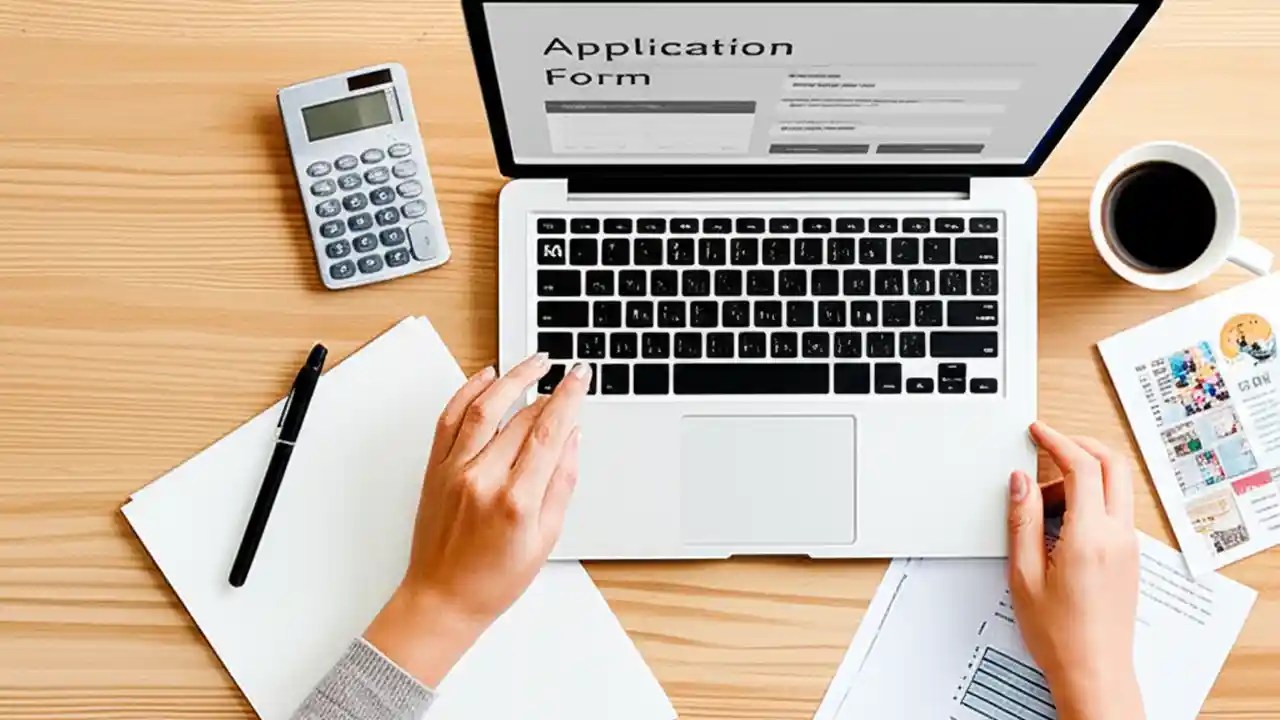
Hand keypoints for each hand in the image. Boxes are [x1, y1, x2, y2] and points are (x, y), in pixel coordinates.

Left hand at [364, 355, 590, 686]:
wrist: (442, 599)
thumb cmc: (494, 579)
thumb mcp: (546, 538)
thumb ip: (562, 482)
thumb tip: (572, 438)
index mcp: (517, 500)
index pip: (549, 431)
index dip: (568, 397)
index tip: (580, 376)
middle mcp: (483, 479)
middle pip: (521, 418)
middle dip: (547, 390)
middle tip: (563, 374)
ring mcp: (454, 471)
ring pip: (484, 407)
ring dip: (510, 378)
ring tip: (531, 362)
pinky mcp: (434, 469)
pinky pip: (449, 418)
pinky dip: (467, 391)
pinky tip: (486, 376)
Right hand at [1008, 421, 1143, 719]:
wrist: (1094, 670)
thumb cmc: (1059, 634)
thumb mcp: (1024, 573)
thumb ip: (1022, 520)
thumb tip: (1019, 480)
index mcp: (1090, 537)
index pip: (1082, 467)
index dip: (1057, 441)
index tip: (1038, 431)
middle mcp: (1118, 536)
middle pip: (1113, 464)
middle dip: (1081, 445)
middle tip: (1050, 446)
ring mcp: (1129, 545)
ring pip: (1115, 485)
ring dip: (1083, 476)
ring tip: (1043, 504)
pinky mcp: (1130, 556)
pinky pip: (1114, 509)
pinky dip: (1090, 499)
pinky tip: (1060, 523)